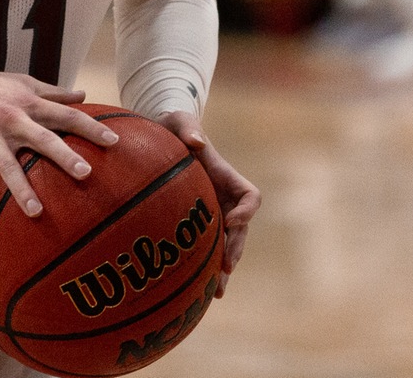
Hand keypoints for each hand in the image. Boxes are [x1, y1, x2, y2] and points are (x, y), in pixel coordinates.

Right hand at [0, 68, 118, 234]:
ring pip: (8, 165)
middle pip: (42, 138)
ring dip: (22, 189)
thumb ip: (53, 91)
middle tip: (85, 173)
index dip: (90, 127)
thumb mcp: (21, 83)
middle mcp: (11, 119)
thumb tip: (84, 94)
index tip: (114, 142)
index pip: (65, 114)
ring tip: (37, 212)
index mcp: (27, 103)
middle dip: (64, 156)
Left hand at [157, 111, 259, 297]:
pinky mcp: (196, 222)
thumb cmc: (173, 125)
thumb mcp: (178, 121)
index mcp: (226, 176)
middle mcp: (224, 197)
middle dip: (236, 249)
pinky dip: (206, 267)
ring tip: (216, 291)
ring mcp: (212, 211)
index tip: (230, 220)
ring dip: (225, 267)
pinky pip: (207, 247)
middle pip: (241, 229)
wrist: (162, 134)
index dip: (246, 211)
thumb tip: (195, 142)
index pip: (251, 196)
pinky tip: (198, 289)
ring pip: (227, 244)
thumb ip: (187, 127)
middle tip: (225, 268)